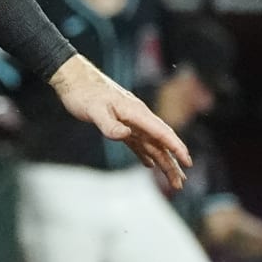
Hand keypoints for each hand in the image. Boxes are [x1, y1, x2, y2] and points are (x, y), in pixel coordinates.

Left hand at [50, 56, 191, 190]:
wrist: (73, 77)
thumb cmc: (83, 92)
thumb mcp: (94, 109)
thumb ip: (109, 124)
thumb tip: (127, 135)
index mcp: (136, 112)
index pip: (162, 132)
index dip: (176, 147)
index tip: (188, 162)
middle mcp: (137, 117)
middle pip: (160, 142)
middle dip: (172, 163)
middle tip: (180, 184)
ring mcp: (129, 121)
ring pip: (151, 144)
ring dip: (162, 162)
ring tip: (172, 180)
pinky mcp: (119, 123)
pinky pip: (137, 142)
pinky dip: (145, 153)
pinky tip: (149, 164)